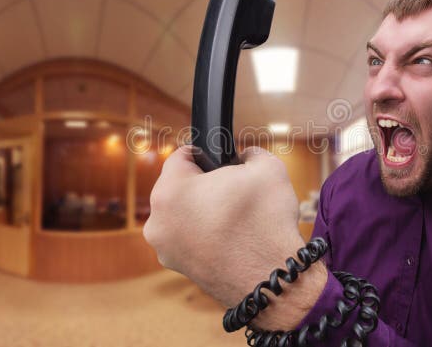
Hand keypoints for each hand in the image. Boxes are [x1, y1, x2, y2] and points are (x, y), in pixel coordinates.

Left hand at [143, 145, 325, 328]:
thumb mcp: (267, 167)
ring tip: (235, 216)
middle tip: (234, 191)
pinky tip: (231, 236)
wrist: (273, 280)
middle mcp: (158, 221)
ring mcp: (166, 248)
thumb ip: (249, 152)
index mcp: (170, 191)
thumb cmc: (266, 222)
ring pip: (183, 213)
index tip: (223, 162)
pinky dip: (205, 233)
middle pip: (179, 186)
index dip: (208, 154)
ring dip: (203, 210)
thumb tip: (243, 157)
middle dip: (205, 184)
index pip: (182, 156)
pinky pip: (189, 237)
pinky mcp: (179, 267)